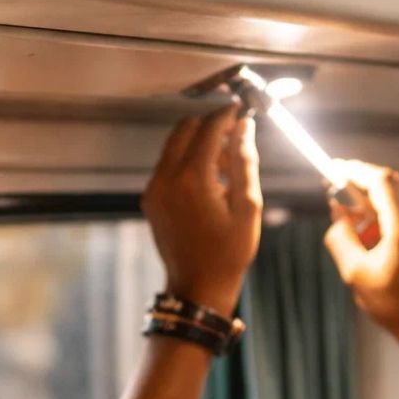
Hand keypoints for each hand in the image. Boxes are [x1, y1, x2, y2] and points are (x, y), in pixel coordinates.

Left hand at [140, 107, 262, 313]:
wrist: (198, 287)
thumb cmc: (229, 253)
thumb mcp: (249, 207)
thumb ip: (245, 162)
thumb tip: (245, 128)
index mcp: (193, 178)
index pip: (209, 128)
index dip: (227, 115)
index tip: (242, 111)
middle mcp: (167, 178)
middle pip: (185, 128)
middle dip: (210, 127)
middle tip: (235, 139)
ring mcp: (154, 189)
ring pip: (174, 146)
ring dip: (199, 145)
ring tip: (227, 170)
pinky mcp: (150, 199)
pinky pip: (168, 167)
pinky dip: (187, 163)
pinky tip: (210, 185)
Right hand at [323, 162, 398, 353]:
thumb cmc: (396, 306)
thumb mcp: (356, 275)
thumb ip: (341, 240)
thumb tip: (336, 215)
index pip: (379, 180)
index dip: (355, 170)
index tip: (335, 168)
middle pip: (392, 182)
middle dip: (363, 183)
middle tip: (338, 191)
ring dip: (374, 202)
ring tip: (353, 227)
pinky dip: (387, 215)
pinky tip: (371, 238)